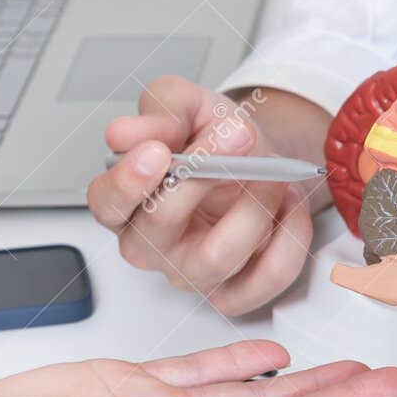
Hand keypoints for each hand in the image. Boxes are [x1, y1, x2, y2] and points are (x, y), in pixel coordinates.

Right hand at [87, 76, 330, 313]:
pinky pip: (267, 276)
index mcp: (125, 202)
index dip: (129, 181)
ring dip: (253, 207)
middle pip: (158, 229)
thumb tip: (125, 134)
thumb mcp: (188, 104)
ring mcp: (192, 273)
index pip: (107, 203)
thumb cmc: (214, 138)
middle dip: (201, 178)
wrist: (260, 156)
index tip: (159, 151)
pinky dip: (289, 236)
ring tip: (272, 173)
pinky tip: (289, 204)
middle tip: (237, 137)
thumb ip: (159, 111)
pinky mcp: (235, 292)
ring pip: (217, 257)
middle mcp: (150, 245)